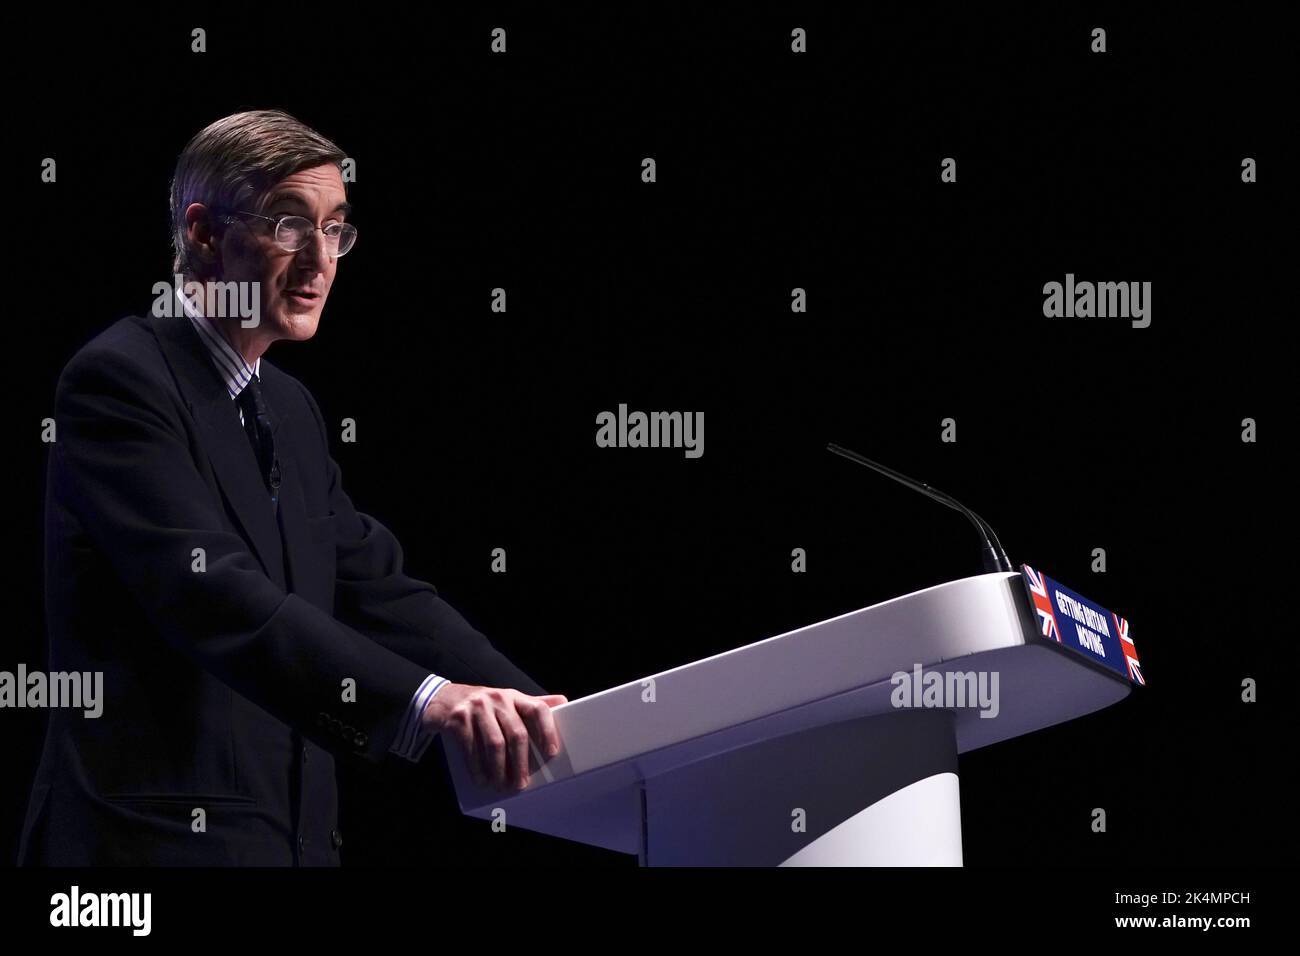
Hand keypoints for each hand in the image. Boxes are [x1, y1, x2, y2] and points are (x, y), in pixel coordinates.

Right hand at [422, 684, 567, 790]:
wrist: (442, 699)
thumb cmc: (482, 705)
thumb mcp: (507, 700)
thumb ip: (531, 704)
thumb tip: (564, 702)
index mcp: (513, 696)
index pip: (537, 709)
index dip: (547, 731)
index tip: (552, 753)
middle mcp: (497, 698)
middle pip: (516, 733)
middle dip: (521, 762)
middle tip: (521, 783)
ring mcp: (476, 707)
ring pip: (494, 744)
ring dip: (500, 769)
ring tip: (502, 785)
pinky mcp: (458, 719)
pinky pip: (471, 748)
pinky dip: (478, 768)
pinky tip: (482, 779)